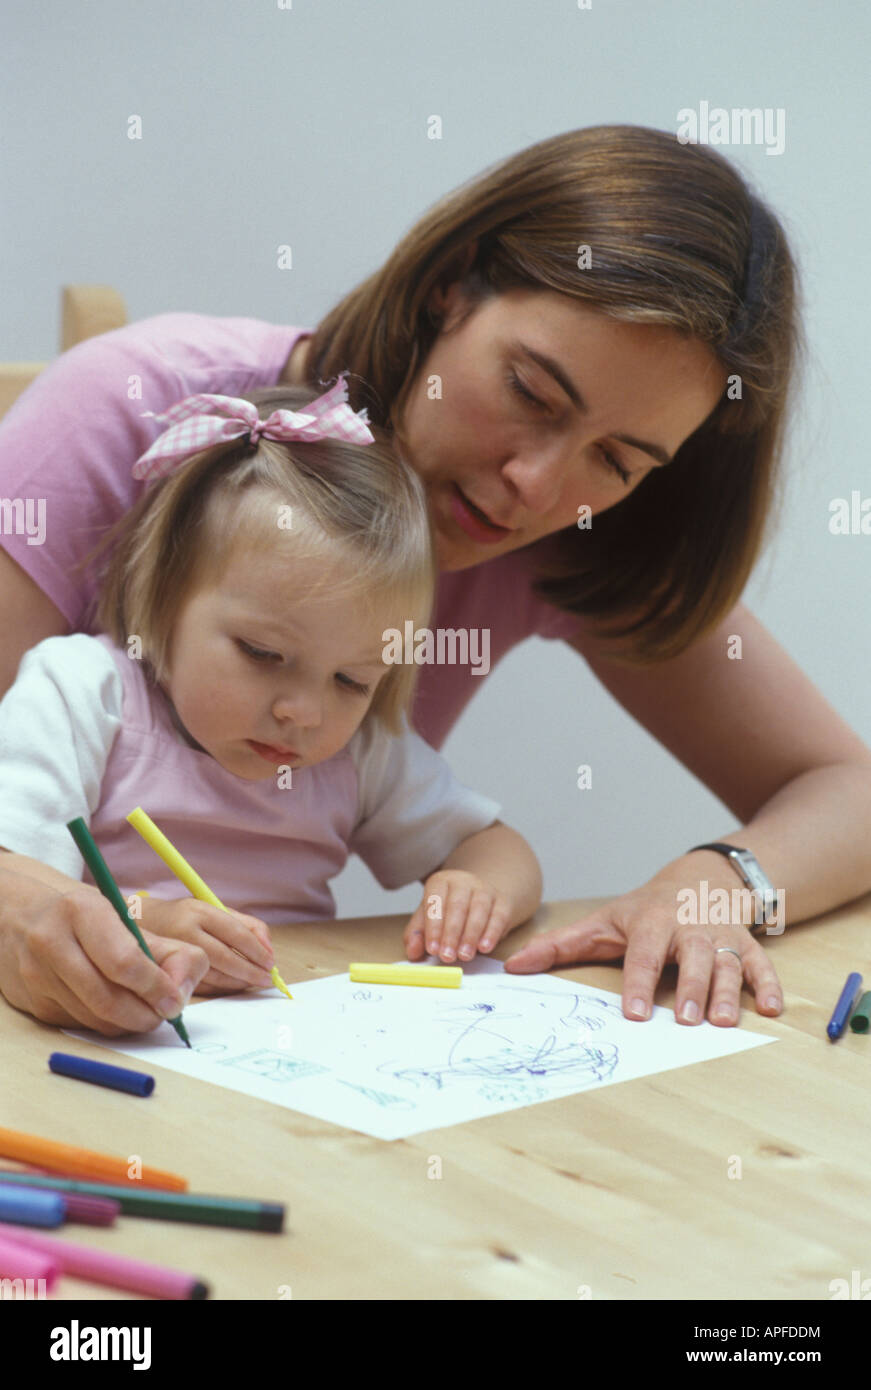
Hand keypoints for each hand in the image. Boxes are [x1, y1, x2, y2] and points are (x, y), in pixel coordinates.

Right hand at [0, 881, 209, 1034]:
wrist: (22, 920)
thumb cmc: (88, 921)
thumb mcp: (128, 920)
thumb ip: (169, 952)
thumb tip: (182, 994)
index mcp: (82, 910)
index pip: (125, 962)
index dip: (156, 988)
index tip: (174, 1001)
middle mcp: (51, 940)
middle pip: (109, 998)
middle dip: (145, 1014)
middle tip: (163, 1014)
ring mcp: (37, 975)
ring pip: (95, 1019)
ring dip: (128, 1023)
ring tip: (144, 1010)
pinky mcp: (33, 1003)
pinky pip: (80, 1025)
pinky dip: (106, 1025)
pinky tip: (115, 1010)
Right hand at [138, 897, 274, 994]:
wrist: (139, 922)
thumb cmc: (185, 916)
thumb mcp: (213, 909)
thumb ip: (245, 925)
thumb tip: (268, 949)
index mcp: (199, 911)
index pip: (235, 933)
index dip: (256, 950)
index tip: (270, 962)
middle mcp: (185, 930)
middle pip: (225, 957)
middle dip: (250, 971)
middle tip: (266, 979)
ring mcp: (173, 953)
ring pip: (213, 974)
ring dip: (237, 982)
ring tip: (253, 983)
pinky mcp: (167, 972)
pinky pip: (200, 985)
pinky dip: (221, 988)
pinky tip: (233, 986)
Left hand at [405, 869, 512, 963]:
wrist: (480, 899)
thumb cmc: (449, 912)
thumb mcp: (428, 919)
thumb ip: (417, 935)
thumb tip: (412, 951)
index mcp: (441, 882)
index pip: (435, 901)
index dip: (433, 927)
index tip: (432, 949)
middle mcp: (463, 882)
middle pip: (457, 905)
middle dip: (452, 933)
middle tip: (447, 956)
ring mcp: (485, 889)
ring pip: (479, 909)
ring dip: (471, 935)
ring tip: (464, 955)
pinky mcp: (503, 901)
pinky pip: (499, 916)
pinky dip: (492, 933)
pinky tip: (485, 947)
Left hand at [503, 875, 783, 1026]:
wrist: (699, 877)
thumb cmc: (645, 909)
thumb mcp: (602, 921)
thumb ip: (559, 946)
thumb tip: (512, 967)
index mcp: (652, 923)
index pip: (644, 954)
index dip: (638, 983)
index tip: (634, 1013)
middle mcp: (689, 928)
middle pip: (692, 959)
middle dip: (690, 989)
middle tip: (686, 1021)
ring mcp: (721, 935)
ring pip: (728, 963)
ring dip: (728, 991)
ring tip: (723, 1021)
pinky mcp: (746, 942)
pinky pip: (761, 962)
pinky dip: (769, 984)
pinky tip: (773, 1009)